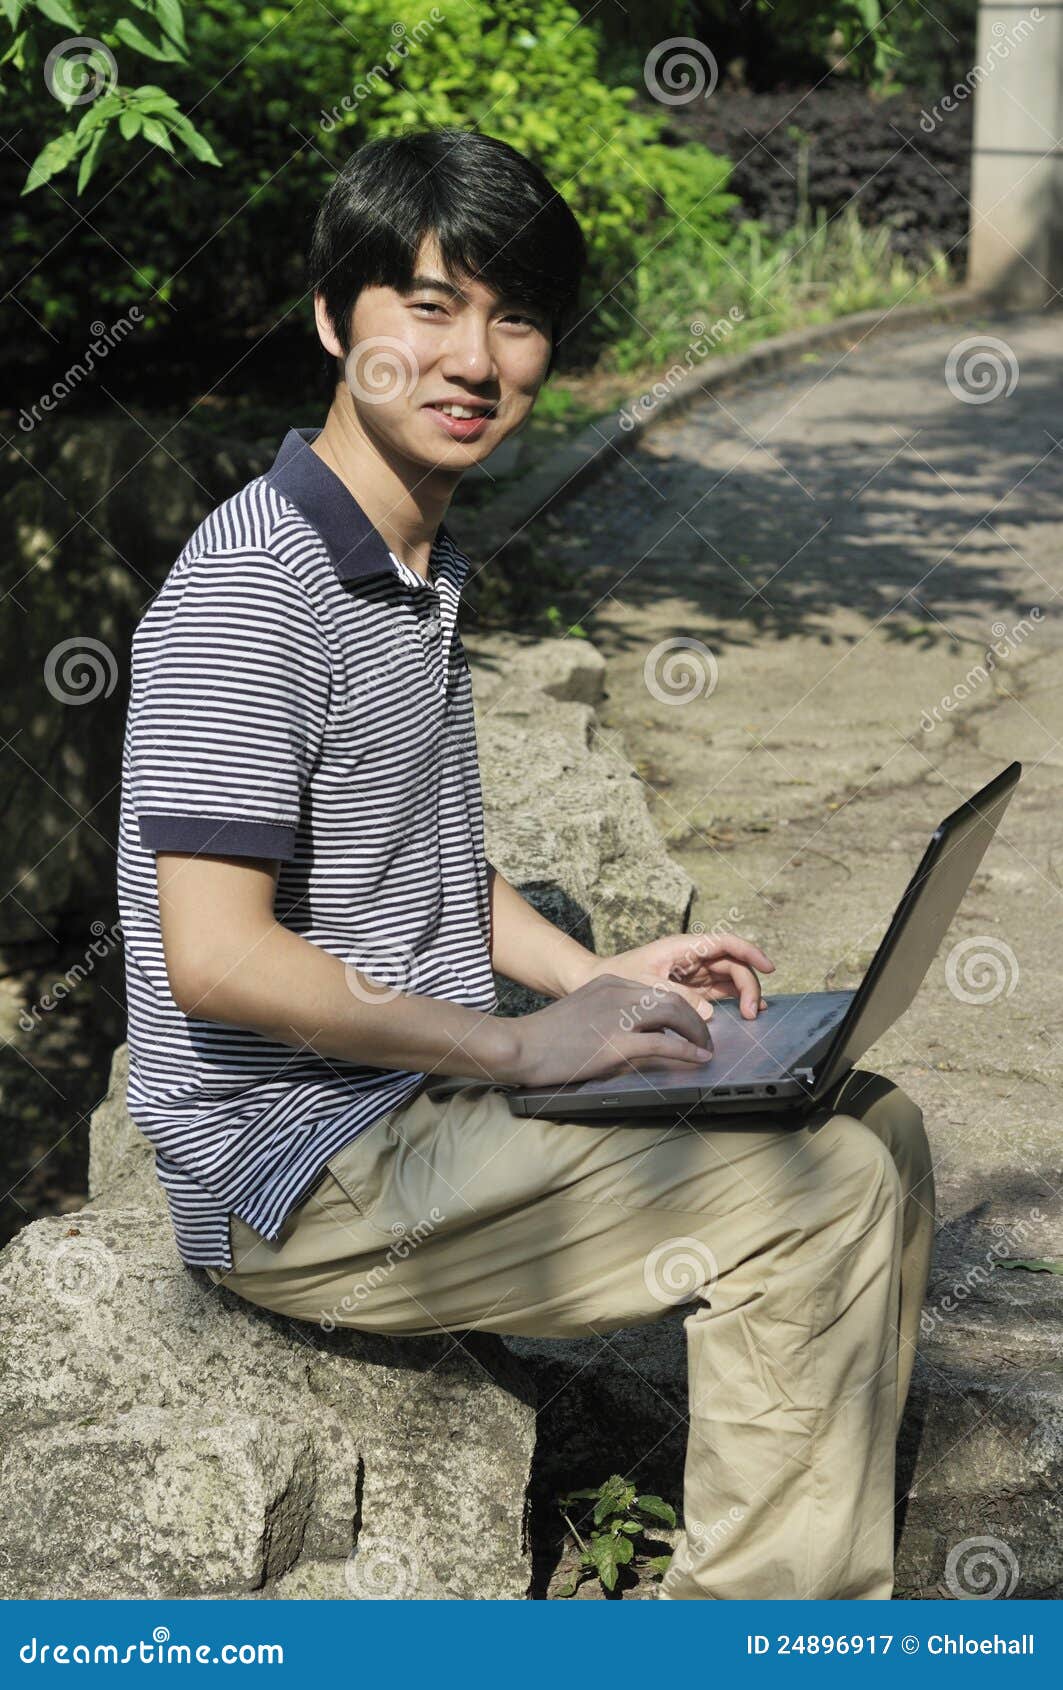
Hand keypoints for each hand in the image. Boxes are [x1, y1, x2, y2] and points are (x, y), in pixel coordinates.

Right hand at [505, 973, 715, 1088]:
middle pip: (671, 998)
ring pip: (673, 1015)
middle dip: (694, 1018)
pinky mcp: (615, 1043)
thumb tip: (641, 1038)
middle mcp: (617, 992)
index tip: (688, 1022)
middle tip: (705, 1036)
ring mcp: (617, 1016)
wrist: (520, 1045)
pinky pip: (663, 1044)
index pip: (655, 989)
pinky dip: (687, 1050)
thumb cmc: (544, 1037)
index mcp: (608, 982)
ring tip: (705, 1047)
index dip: (679, 1006)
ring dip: (696, 1032)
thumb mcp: (582, 1012)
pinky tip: (699, 1057)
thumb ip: (611, 1016)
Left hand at [574, 930, 773, 1023]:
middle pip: (733, 963)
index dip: (751, 951)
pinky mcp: (691, 987)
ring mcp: (694, 971)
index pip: (725, 943)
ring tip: (753, 1015)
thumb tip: (709, 1012)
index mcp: (683, 946)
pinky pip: (720, 990)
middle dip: (749, 984)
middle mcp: (693, 956)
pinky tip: (746, 1011)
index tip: (769, 967)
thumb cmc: (618, 976)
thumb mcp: (646, 986)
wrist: (596, 980)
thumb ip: (678, 998)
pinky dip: (735, 999)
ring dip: (745, 993)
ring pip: (730, 977)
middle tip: (754, 1012)